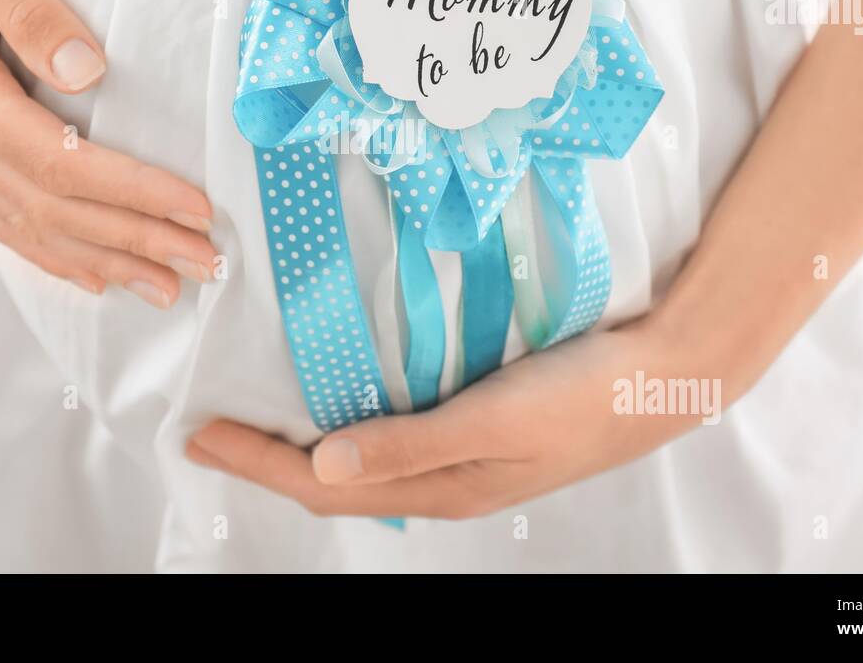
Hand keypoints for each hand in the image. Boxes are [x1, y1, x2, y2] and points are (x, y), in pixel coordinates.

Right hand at [0, 0, 217, 306]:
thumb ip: (29, 7)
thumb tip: (87, 72)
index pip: (56, 162)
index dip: (130, 191)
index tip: (196, 207)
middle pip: (52, 208)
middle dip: (135, 238)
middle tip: (207, 263)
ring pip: (32, 225)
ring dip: (105, 260)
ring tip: (169, 289)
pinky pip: (9, 217)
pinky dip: (57, 253)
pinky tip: (99, 278)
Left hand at [187, 316, 722, 517]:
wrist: (662, 376)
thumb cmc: (579, 398)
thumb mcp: (492, 421)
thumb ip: (408, 445)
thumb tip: (320, 466)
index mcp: (442, 487)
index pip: (325, 486)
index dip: (258, 463)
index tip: (200, 434)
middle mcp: (443, 480)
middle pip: (335, 482)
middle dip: (269, 461)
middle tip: (214, 430)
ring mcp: (461, 457)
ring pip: (363, 462)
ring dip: (306, 445)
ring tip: (262, 419)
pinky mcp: (477, 427)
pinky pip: (395, 436)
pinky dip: (353, 424)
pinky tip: (344, 399)